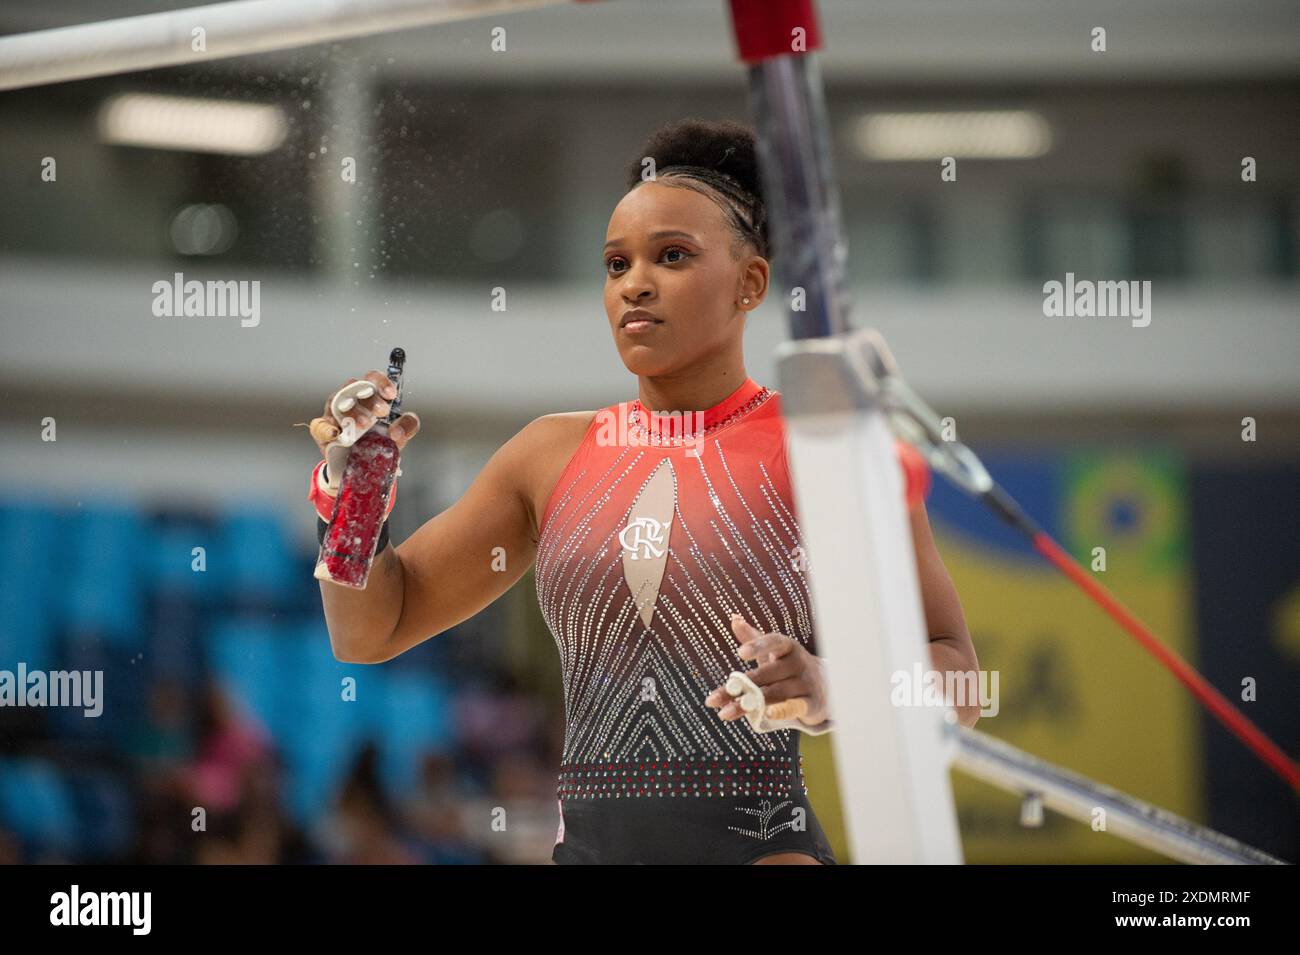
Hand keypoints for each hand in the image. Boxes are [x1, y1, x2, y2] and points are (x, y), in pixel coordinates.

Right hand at [304, 369, 420, 453]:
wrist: (363, 463)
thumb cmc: (379, 440)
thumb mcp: (399, 434)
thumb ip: (407, 426)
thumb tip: (397, 431)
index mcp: (370, 395)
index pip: (372, 379)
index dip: (381, 382)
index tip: (391, 395)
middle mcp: (350, 399)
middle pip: (355, 388)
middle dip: (370, 399)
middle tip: (382, 412)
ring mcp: (334, 412)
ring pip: (338, 402)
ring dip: (352, 411)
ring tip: (364, 425)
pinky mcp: (323, 429)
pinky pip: (320, 425)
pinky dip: (328, 429)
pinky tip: (336, 434)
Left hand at [704, 614, 830, 728]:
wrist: (825, 687)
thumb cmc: (790, 668)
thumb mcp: (774, 652)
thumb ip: (754, 638)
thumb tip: (734, 618)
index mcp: (788, 647)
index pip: (773, 642)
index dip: (758, 646)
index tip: (740, 653)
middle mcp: (798, 662)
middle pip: (766, 674)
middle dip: (740, 686)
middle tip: (715, 699)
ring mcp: (806, 683)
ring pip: (775, 693)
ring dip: (749, 704)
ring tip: (726, 713)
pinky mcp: (812, 704)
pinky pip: (795, 707)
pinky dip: (782, 711)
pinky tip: (765, 715)